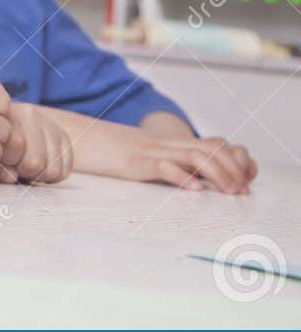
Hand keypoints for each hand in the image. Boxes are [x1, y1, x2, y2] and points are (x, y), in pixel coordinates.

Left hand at [3, 103, 73, 184]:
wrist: (7, 126)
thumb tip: (11, 176)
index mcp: (6, 116)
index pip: (16, 145)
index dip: (9, 162)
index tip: (4, 161)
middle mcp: (30, 115)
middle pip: (36, 162)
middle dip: (25, 172)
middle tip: (16, 166)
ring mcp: (49, 124)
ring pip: (53, 169)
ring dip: (40, 175)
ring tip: (26, 167)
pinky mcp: (63, 135)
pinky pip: (66, 169)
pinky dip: (53, 176)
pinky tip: (40, 168)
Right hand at [125, 135, 256, 193]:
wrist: (86, 139)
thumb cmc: (119, 153)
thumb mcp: (151, 155)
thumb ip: (176, 163)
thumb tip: (201, 183)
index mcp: (174, 143)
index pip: (215, 143)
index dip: (236, 160)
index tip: (245, 182)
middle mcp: (168, 145)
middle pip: (211, 148)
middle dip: (233, 169)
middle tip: (241, 191)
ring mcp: (153, 152)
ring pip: (194, 155)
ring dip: (217, 174)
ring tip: (228, 192)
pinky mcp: (138, 163)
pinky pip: (163, 166)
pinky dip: (182, 177)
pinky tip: (194, 189)